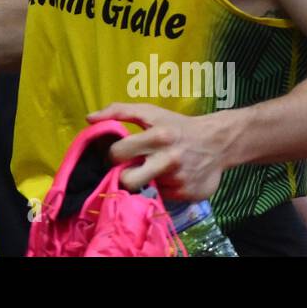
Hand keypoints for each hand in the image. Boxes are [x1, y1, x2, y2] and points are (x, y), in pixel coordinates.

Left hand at [88, 102, 230, 200]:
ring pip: (145, 190)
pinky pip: (162, 197)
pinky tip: (169, 177)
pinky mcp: (187, 195)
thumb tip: (89, 118)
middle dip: (123, 176)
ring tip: (152, 170)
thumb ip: (118, 111)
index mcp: (157, 136)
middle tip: (128, 169)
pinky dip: (162, 188)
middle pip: (128, 181)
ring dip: (145, 181)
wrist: (218, 142)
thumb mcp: (150, 112)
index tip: (117, 154)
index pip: (118, 153)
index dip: (112, 155)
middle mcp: (168, 159)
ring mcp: (178, 179)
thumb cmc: (177, 125)